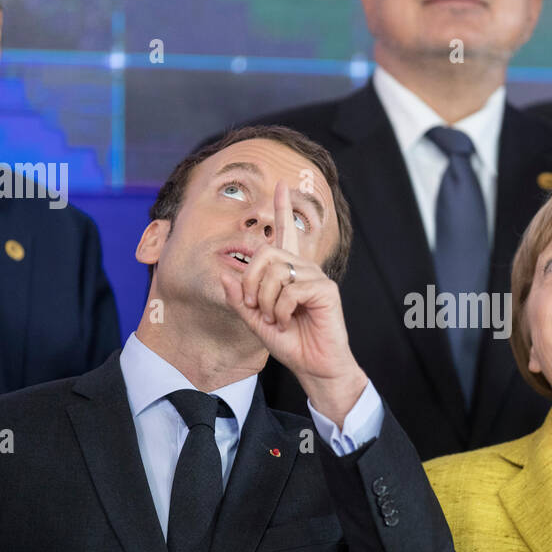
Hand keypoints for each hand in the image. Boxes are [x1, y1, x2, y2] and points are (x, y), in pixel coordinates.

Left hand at [221, 181, 366, 424]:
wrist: (315, 366)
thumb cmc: (291, 344)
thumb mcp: (257, 321)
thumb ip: (241, 299)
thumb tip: (225, 275)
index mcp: (289, 272)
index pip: (285, 234)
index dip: (282, 209)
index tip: (281, 185)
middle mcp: (303, 269)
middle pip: (266, 253)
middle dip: (252, 281)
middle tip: (257, 307)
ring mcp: (316, 278)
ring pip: (276, 272)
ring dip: (267, 301)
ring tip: (277, 319)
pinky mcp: (326, 290)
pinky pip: (292, 290)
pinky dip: (282, 310)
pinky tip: (290, 321)